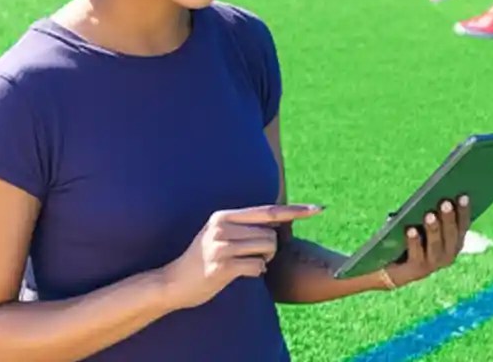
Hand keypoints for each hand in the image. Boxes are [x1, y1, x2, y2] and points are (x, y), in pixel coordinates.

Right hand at [163, 204, 322, 308]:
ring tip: (246, 264)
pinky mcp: (222, 266)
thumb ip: (246, 226)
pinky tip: (240, 274)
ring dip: (264, 260)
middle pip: (270, 234)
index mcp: (224, 216)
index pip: (268, 211)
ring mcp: (221, 246)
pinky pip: (257, 267)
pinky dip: (256, 272)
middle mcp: (222, 226)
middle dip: (270, 248)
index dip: (295, 210)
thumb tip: (282, 219)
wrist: (174, 283)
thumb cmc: (204, 260)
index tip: (318, 209)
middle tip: (255, 256)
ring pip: (266, 248)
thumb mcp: (220, 235)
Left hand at [382, 194, 471, 289]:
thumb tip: (435, 194)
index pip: (463, 226)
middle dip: (448, 218)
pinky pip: (416, 255)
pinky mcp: (416, 270)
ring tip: (429, 214)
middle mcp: (448, 256)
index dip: (464, 211)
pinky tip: (411, 229)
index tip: (463, 195)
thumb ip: (432, 214)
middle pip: (450, 235)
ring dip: (433, 229)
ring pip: (436, 246)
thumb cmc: (412, 238)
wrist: (393, 267)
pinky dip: (414, 242)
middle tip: (445, 202)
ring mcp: (433, 265)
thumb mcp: (423, 225)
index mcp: (455, 243)